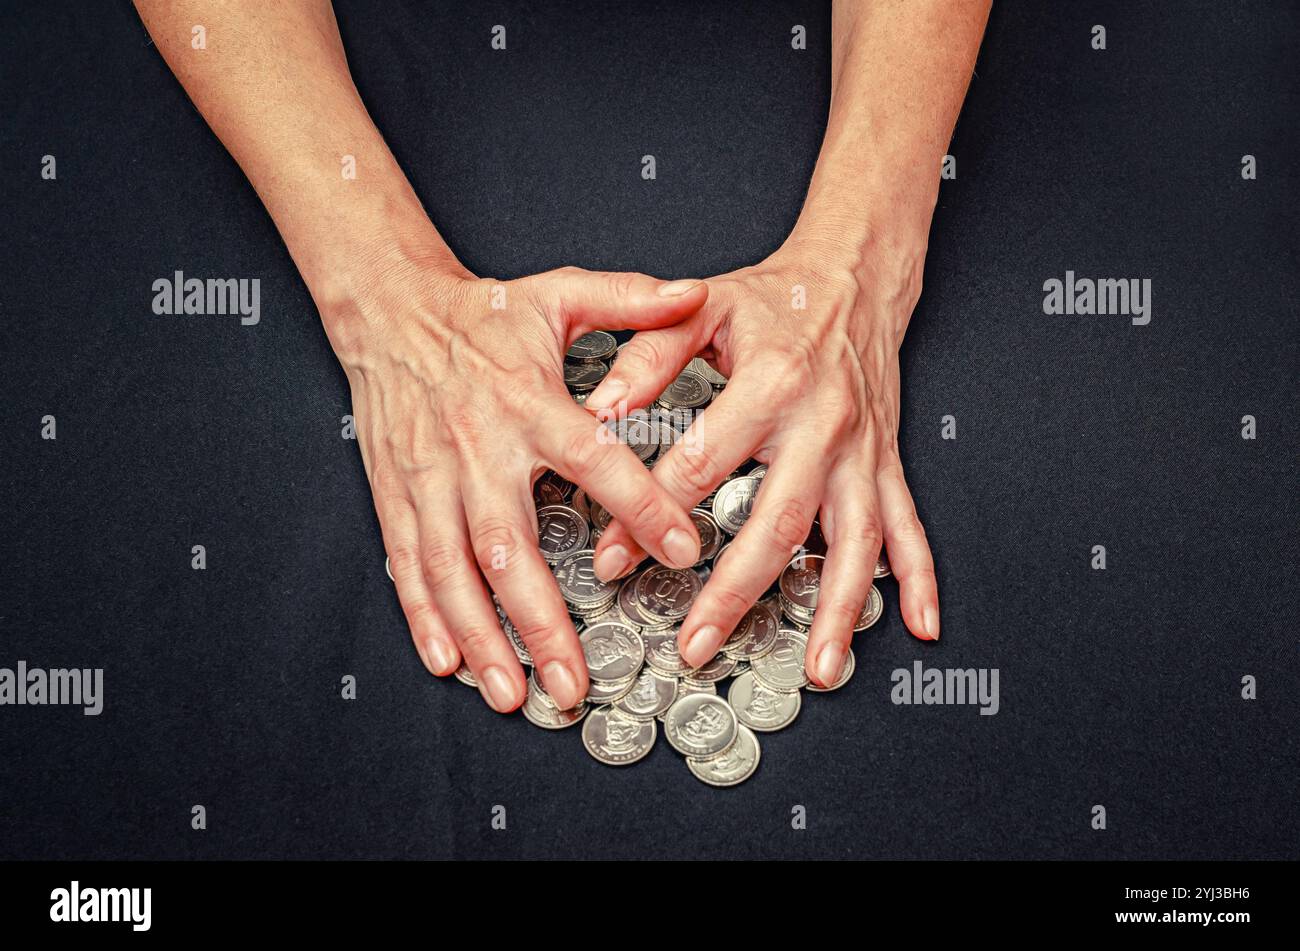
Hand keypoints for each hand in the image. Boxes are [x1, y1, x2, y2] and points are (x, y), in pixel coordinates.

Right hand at [326, 262, 708, 711]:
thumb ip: (631, 299)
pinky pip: (408, 565)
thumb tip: (697, 292)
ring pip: (452, 572)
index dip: (639, 505)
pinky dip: (423, 617)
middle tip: (573, 682)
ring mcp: (431, 480)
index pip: (593, 460)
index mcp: (529, 402)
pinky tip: (446, 661)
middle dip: (540, 621)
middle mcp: (479, 449)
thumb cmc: (482, 312)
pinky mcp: (398, 497)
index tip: (682, 550)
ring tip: (511, 693)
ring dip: (481, 637)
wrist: (389, 310)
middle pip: (509, 546)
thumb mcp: (559, 293)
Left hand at [586, 241, 939, 687]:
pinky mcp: (885, 464)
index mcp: (770, 385)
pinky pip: (908, 527)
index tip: (613, 558)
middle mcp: (822, 426)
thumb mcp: (701, 310)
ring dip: (835, 610)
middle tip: (695, 642)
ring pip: (851, 542)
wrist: (853, 278)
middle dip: (734, 592)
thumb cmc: (773, 299)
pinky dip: (918, 578)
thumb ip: (647, 356)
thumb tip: (599, 409)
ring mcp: (860, 452)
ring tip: (817, 668)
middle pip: (777, 523)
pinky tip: (920, 623)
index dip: (649, 515)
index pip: (698, 465)